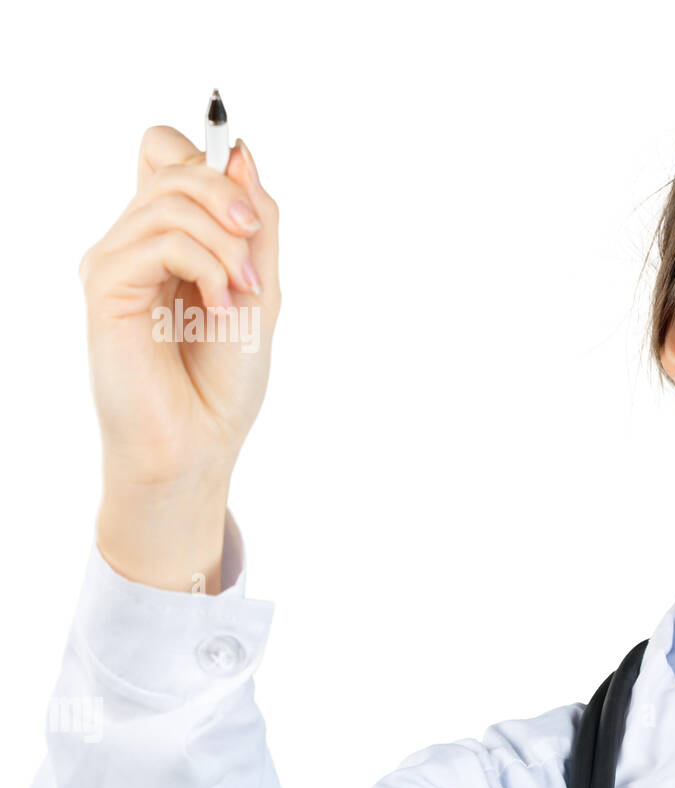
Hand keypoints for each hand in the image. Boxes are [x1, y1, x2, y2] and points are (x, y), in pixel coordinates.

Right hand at [84, 125, 280, 590]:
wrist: (200, 441)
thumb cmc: (225, 377)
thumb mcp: (261, 286)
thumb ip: (254, 221)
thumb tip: (239, 152)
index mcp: (169, 236)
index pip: (166, 150)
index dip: (211, 160)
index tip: (250, 216)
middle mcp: (135, 241)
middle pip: (173, 164)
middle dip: (231, 204)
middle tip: (255, 263)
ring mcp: (117, 261)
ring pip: (171, 198)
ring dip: (226, 245)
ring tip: (241, 295)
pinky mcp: (105, 287)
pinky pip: (159, 240)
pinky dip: (206, 267)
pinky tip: (219, 307)